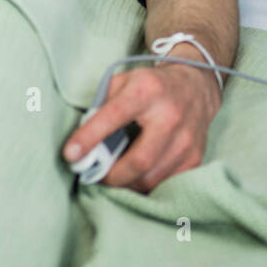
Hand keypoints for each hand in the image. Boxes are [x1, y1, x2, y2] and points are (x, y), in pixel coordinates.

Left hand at [62, 51, 220, 192]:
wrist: (195, 87)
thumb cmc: (151, 85)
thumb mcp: (124, 81)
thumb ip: (102, 104)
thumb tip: (83, 137)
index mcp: (146, 91)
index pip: (114, 116)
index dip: (89, 137)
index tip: (70, 155)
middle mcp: (170, 116)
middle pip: (139, 160)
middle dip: (112, 175)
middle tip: (96, 174)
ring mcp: (186, 140)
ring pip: (151, 177)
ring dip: (127, 183)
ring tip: (114, 175)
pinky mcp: (195, 158)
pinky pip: (165, 183)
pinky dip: (145, 185)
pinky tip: (135, 177)